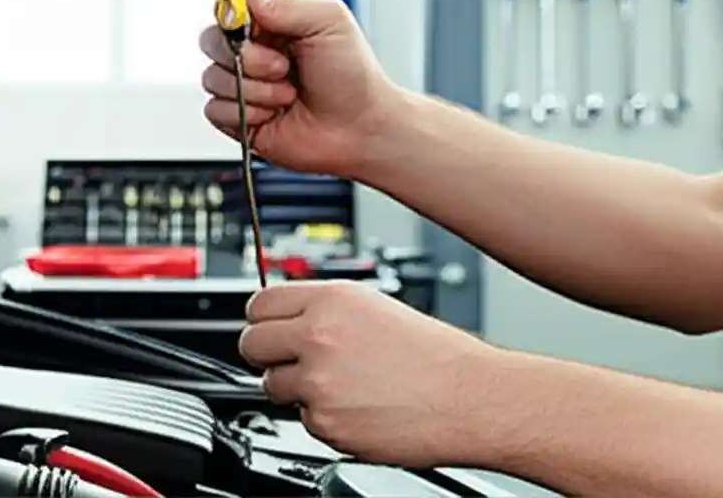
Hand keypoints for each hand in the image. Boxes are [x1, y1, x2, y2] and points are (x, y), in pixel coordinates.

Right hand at [199, 0, 400, 177]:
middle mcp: (254, 53)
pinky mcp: (239, 119)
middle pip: (211, 42)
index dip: (231, 18)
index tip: (253, 29)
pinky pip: (215, 110)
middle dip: (248, 58)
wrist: (360, 129)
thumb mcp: (328, 22)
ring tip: (288, 94)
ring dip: (254, 89)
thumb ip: (283, 3)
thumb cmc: (353, 77)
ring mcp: (245, 86)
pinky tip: (274, 114)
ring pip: (212, 78)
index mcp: (271, 24)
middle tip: (282, 66)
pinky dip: (245, 114)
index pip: (227, 9)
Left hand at [239, 281, 503, 467]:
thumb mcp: (374, 307)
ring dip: (296, 388)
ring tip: (339, 386)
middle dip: (267, 355)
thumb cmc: (436, 355)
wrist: (471, 398)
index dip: (263, 319)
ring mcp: (318, 381)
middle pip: (251, 344)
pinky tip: (357, 407)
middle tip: (292, 361)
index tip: (268, 328)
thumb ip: (324, 310)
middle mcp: (318, 336)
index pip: (259, 304)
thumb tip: (289, 317)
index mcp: (331, 300)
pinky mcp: (325, 422)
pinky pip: (303, 419)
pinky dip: (323, 418)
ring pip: (273, 385)